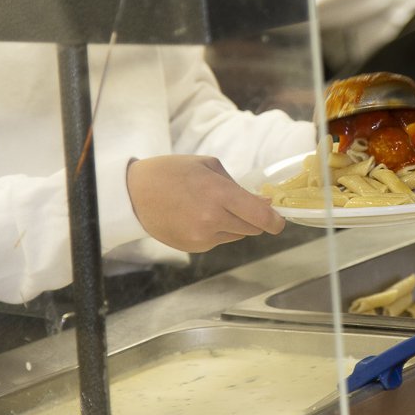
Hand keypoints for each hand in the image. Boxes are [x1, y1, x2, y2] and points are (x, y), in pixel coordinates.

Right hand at [126, 155, 284, 252]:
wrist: (134, 193)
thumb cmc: (173, 172)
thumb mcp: (209, 166)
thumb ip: (238, 187)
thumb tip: (264, 203)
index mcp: (219, 194)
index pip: (260, 217)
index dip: (275, 221)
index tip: (279, 220)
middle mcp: (213, 219)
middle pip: (252, 228)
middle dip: (254, 218)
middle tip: (244, 205)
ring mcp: (202, 236)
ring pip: (237, 235)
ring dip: (235, 224)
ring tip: (212, 206)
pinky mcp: (194, 247)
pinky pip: (220, 240)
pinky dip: (218, 230)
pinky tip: (199, 217)